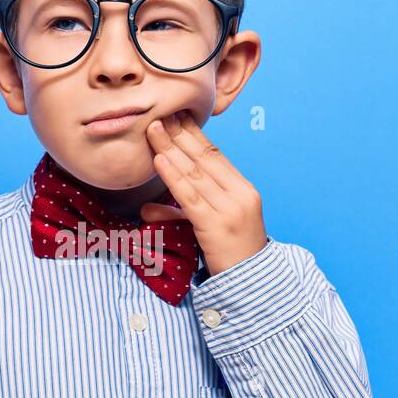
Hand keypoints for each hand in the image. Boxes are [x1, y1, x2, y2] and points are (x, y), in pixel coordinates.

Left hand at [140, 109, 267, 275]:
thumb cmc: (230, 254)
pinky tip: (160, 160)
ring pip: (194, 174)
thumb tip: (146, 208)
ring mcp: (230, 209)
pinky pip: (190, 196)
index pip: (215, 155)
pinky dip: (172, 176)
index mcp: (242, 188)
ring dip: (170, 149)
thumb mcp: (205, 227)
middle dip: (179, 134)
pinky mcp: (216, 225)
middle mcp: (239, 194)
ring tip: (154, 129)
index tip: (176, 115)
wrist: (251, 284)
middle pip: (204, 158)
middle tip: (160, 113)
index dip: (193, 134)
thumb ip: (178, 213)